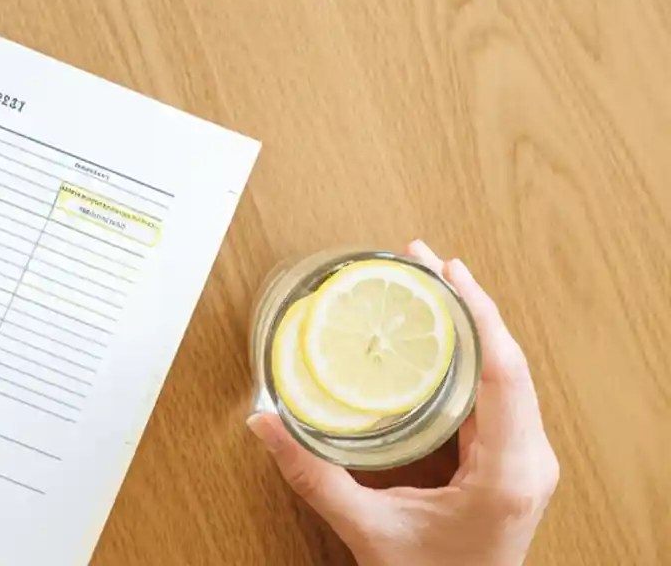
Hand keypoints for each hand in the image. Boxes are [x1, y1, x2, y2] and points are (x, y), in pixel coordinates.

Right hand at [248, 241, 558, 565]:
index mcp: (507, 473)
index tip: (450, 274)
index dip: (480, 316)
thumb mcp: (366, 531)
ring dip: (475, 325)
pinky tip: (446, 334)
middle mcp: (529, 461)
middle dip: (470, 304)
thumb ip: (312, 476)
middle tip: (426, 261)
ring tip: (436, 283)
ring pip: (509, 375)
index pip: (505, 375)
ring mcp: (527, 461)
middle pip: (510, 363)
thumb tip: (263, 423)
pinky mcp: (515, 463)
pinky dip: (474, 356)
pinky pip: (501, 395)